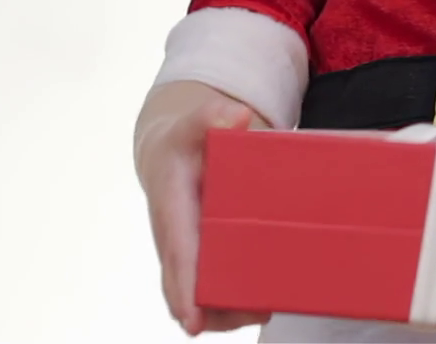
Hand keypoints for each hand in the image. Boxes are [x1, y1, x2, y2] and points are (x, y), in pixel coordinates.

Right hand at [133, 80, 273, 335]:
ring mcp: (186, 250)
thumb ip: (213, 115)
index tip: (193, 320)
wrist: (172, 151)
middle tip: (256, 313)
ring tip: (263, 310)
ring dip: (226, 311)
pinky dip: (229, 299)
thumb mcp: (196, 120)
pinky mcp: (200, 253)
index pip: (178, 254)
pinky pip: (209, 285)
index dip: (185, 288)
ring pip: (197, 294)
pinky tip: (259, 302)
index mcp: (172, 208)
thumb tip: (238, 117)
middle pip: (185, 286)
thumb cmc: (186, 138)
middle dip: (213, 311)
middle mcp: (175, 237)